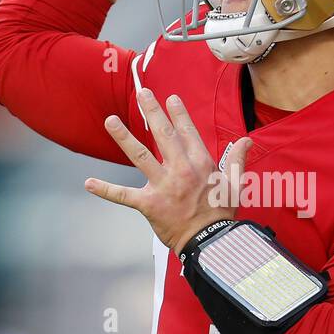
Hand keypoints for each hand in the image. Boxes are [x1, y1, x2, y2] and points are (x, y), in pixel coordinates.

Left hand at [84, 89, 251, 253]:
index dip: (179, 114)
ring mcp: (163, 186)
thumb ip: (237, 159)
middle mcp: (181, 170)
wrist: (210, 242)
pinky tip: (88, 183)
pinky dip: (105, 190)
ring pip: (140, 156)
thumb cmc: (222, 214)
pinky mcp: (149, 204)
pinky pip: (123, 196)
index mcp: (201, 163)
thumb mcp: (235, 184)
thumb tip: (246, 141)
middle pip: (163, 135)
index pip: (188, 132)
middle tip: (142, 92)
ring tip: (110, 120)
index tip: (170, 98)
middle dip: (152, 111)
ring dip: (123, 137)